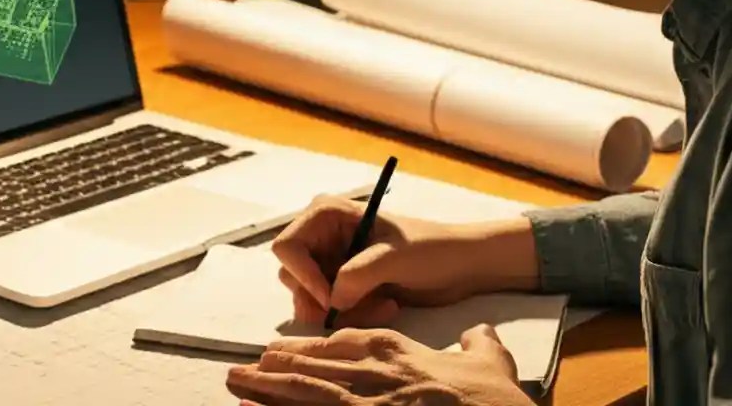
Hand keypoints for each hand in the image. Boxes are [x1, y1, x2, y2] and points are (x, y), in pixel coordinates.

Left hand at [226, 324, 531, 405]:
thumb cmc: (496, 399)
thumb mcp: (491, 364)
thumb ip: (479, 345)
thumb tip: (481, 333)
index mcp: (396, 351)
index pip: (342, 342)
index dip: (310, 349)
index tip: (287, 352)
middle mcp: (372, 373)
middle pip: (311, 367)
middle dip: (274, 369)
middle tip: (239, 370)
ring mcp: (364, 404)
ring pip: (303, 393)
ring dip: (265, 391)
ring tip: (235, 386)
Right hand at [271, 196, 535, 326]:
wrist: (461, 266)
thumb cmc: (431, 248)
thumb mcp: (394, 257)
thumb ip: (358, 273)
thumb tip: (331, 300)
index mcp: (326, 214)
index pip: (288, 247)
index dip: (303, 276)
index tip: (330, 299)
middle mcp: (322, 236)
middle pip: (294, 278)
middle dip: (327, 299)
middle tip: (361, 307)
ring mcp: (331, 262)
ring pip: (312, 300)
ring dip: (346, 311)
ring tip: (383, 306)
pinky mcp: (344, 285)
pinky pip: (331, 311)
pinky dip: (355, 316)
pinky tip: (387, 306)